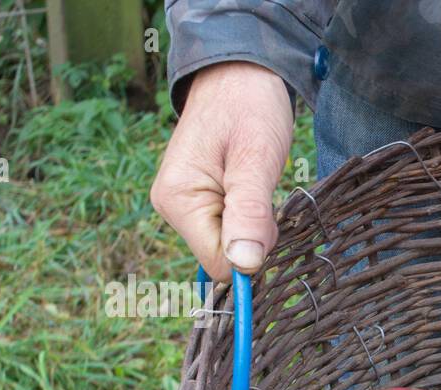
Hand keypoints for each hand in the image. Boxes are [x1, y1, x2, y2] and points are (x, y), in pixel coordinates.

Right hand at [150, 62, 293, 280]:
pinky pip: (229, 230)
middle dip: (254, 237)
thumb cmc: (249, 108)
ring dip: (254, 226)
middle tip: (264, 192)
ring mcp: (183, 205)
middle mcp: (172, 208)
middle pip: (224, 257)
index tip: (268, 217)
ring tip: (257, 184)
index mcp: (178, 201)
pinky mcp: (197, 201)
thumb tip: (244, 264)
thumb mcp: (256, 159)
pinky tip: (251, 189)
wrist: (238, 74)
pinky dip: (249, 218)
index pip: (220, 264)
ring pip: (229, 246)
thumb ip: (249, 212)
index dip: (253, 252)